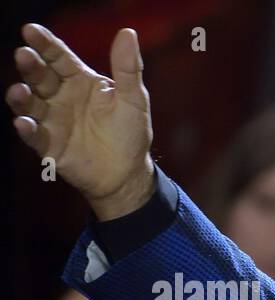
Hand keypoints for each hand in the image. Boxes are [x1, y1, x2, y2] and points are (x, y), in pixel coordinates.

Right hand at [7, 23, 154, 218]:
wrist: (129, 173)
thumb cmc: (130, 132)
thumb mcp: (133, 99)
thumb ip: (127, 68)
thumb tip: (128, 32)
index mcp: (79, 81)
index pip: (58, 57)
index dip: (45, 44)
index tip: (31, 30)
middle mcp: (60, 97)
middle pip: (40, 77)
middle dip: (31, 66)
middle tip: (24, 54)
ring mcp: (52, 120)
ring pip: (31, 104)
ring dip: (22, 97)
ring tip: (20, 90)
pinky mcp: (49, 145)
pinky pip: (34, 136)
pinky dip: (27, 130)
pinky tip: (23, 123)